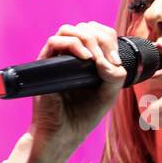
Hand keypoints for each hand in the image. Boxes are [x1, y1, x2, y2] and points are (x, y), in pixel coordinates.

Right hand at [20, 21, 128, 162]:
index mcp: (87, 58)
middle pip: (85, 27)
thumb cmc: (84, 116)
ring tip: (96, 59)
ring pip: (69, 30)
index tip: (116, 61)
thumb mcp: (109, 94)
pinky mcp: (45, 65)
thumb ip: (115, 77)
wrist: (64, 134)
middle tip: (109, 60)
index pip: (98, 32)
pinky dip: (73, 45)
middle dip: (101, 39)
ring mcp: (57, 58)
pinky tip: (85, 59)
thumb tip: (109, 60)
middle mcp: (71, 55)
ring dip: (87, 39)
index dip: (109, 39)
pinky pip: (55, 42)